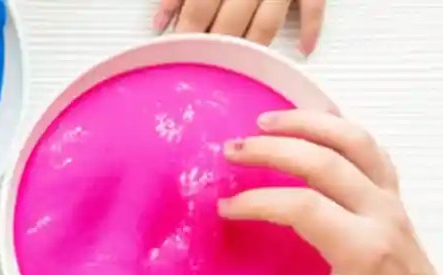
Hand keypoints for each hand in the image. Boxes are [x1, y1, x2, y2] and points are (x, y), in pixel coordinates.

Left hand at [153, 0, 325, 54]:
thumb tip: (160, 20)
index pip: (198, 9)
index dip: (186, 35)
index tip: (177, 56)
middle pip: (230, 22)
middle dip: (215, 48)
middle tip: (204, 70)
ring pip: (265, 23)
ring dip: (250, 49)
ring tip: (237, 70)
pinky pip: (313, 5)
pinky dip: (311, 28)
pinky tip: (303, 49)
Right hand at [219, 110, 442, 274]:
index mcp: (367, 252)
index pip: (305, 207)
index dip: (260, 201)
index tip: (226, 208)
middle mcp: (382, 217)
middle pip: (326, 162)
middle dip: (274, 149)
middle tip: (231, 150)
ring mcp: (391, 205)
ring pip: (355, 143)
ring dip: (310, 125)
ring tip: (267, 121)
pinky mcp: (393, 204)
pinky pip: (370, 153)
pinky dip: (339, 131)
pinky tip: (312, 130)